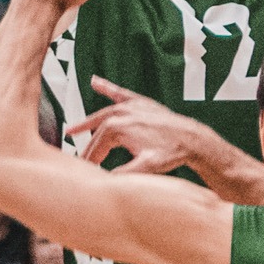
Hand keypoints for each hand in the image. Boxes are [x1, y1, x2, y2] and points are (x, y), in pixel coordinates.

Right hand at [65, 76, 206, 171]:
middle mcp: (120, 114)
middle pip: (97, 134)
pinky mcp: (140, 103)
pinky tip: (95, 82)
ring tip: (72, 130)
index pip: (95, 148)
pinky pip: (119, 94)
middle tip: (80, 163)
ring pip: (102, 116)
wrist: (191, 138)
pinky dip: (106, 88)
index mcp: (117, 128)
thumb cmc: (171, 152)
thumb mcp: (145, 167)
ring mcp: (130, 106)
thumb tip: (106, 182)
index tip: (85, 173)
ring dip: (87, 123)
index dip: (89, 162)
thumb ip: (123, 174)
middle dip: (88, 149)